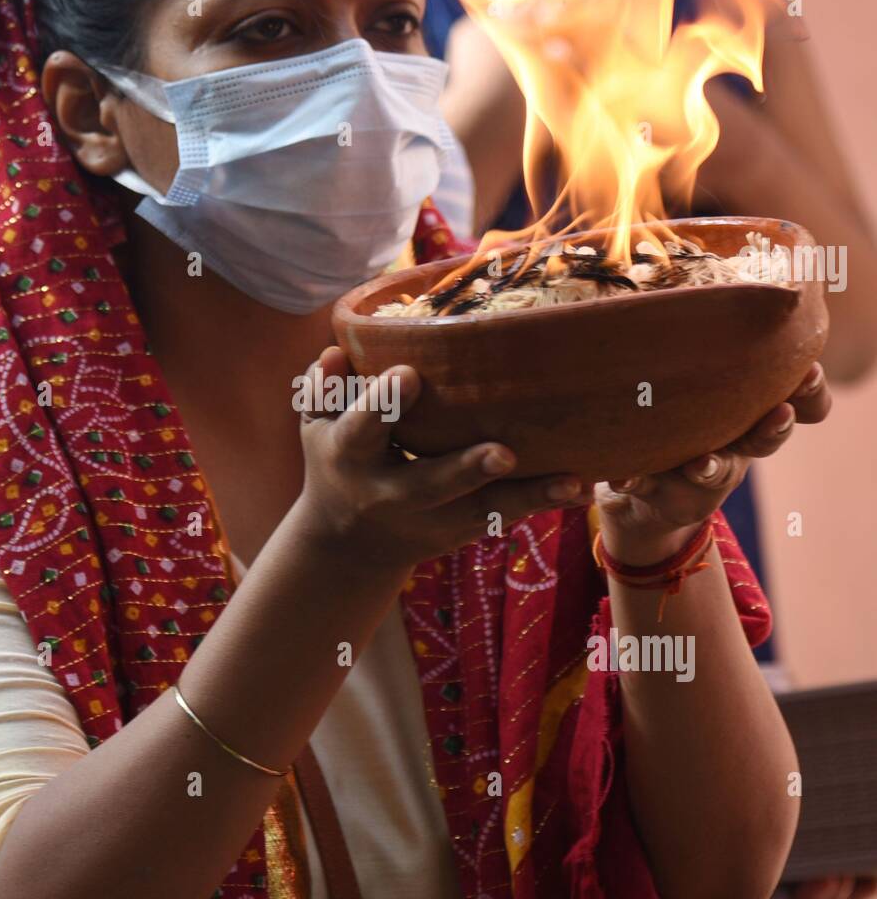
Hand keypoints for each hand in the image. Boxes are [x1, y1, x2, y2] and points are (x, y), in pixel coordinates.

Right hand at [296, 347, 592, 569]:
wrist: (348, 546)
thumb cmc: (337, 462)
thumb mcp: (316, 428)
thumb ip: (323, 388)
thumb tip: (338, 353)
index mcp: (351, 458)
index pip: (363, 430)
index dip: (384, 404)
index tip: (410, 374)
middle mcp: (392, 495)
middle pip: (431, 484)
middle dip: (466, 469)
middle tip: (503, 452)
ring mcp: (430, 520)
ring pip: (481, 511)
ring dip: (528, 497)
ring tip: (572, 482)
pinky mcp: (459, 532)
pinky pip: (503, 517)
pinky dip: (542, 503)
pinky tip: (582, 488)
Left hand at [596, 363, 831, 565]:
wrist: (647, 489)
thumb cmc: (686, 422)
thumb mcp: (709, 389)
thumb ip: (716, 355)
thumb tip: (709, 291)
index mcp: (751, 417)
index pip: (796, 405)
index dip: (808, 392)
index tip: (809, 372)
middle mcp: (734, 448)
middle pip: (764, 440)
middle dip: (774, 428)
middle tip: (780, 413)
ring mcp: (700, 474)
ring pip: (713, 471)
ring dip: (709, 466)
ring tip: (700, 464)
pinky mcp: (660, 490)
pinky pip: (646, 484)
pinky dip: (634, 479)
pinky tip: (622, 476)